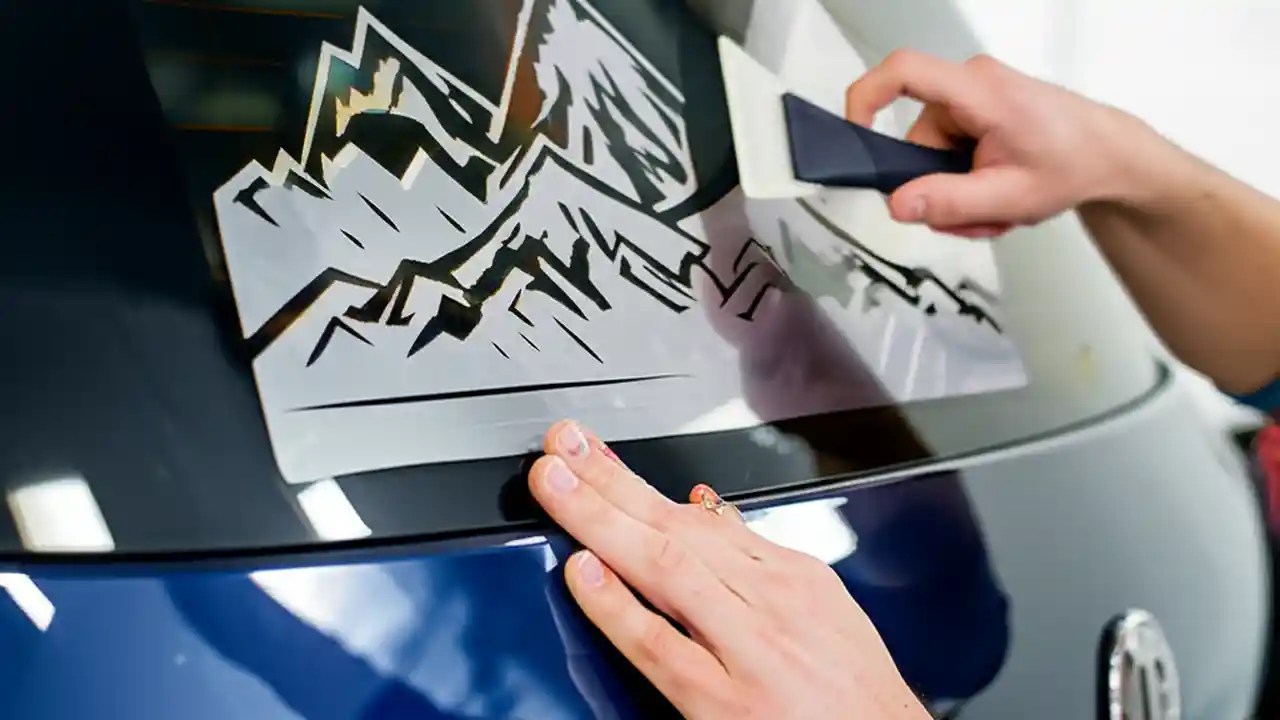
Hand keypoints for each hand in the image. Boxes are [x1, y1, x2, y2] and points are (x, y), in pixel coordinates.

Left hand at [527, 420, 929, 718]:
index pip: (696, 515)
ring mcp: (747, 649)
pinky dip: (618, 605)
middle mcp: (770, 602)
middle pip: (676, 526)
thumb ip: (758, 560)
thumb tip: (707, 508)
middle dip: (611, 481)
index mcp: (792, 576)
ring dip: (602, 519)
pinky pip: (659, 645)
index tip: (591, 454)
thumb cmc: (857, 691)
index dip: (633, 481)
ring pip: (665, 567)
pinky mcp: (724, 703)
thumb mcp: (823, 609)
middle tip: (563, 446)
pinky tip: (584, 573)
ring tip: (556, 487)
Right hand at [845, 50, 1166, 236]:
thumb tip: (897, 203)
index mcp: (977, 90)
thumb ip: (948, 203)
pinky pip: (949, 154)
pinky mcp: (977, 113)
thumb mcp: (1008, 197)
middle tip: (974, 217)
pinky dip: (966, 182)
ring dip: (956, 192)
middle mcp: (971, 84)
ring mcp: (973, 98)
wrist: (1110, 156)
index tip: (853, 134)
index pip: (903, 72)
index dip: (865, 98)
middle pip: (916, 140)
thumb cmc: (1073, 163)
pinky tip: (996, 194)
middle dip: (937, 188)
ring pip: (932, 155)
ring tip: (997, 207)